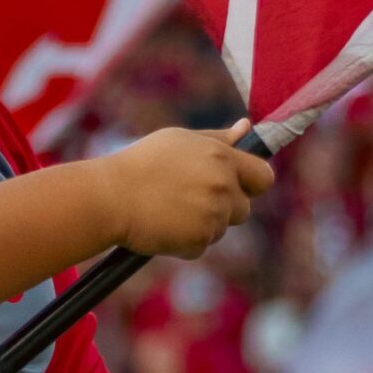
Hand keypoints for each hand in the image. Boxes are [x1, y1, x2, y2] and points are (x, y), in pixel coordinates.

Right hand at [99, 123, 273, 260]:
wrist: (109, 196)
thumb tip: (246, 127)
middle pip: (244, 209)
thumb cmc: (141, 162)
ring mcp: (212, 216)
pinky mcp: (198, 241)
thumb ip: (218, 138)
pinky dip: (185, 241)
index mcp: (221, 158)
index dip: (251, 183)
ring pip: (220, 228)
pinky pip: (201, 246)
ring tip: (168, 209)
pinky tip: (162, 225)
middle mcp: (222, 187)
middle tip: (187, 199)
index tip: (236, 186)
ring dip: (201, 225)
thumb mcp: (179, 140)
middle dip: (224, 208)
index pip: (263, 176)